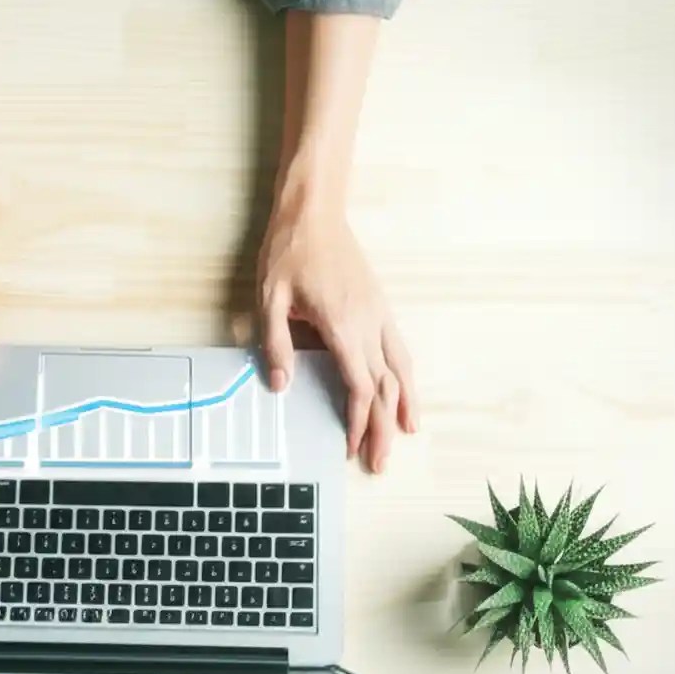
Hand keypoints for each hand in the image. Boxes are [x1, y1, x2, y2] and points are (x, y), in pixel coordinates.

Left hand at [257, 202, 416, 473]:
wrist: (313, 210)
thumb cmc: (289, 251)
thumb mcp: (269, 298)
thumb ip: (276, 343)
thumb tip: (281, 385)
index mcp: (343, 325)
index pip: (359, 386)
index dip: (358, 422)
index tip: (350, 447)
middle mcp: (370, 322)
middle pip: (385, 386)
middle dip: (383, 427)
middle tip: (379, 463)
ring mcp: (379, 312)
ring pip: (401, 368)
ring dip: (403, 404)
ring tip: (405, 434)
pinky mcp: (379, 304)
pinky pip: (399, 348)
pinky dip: (406, 375)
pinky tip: (405, 390)